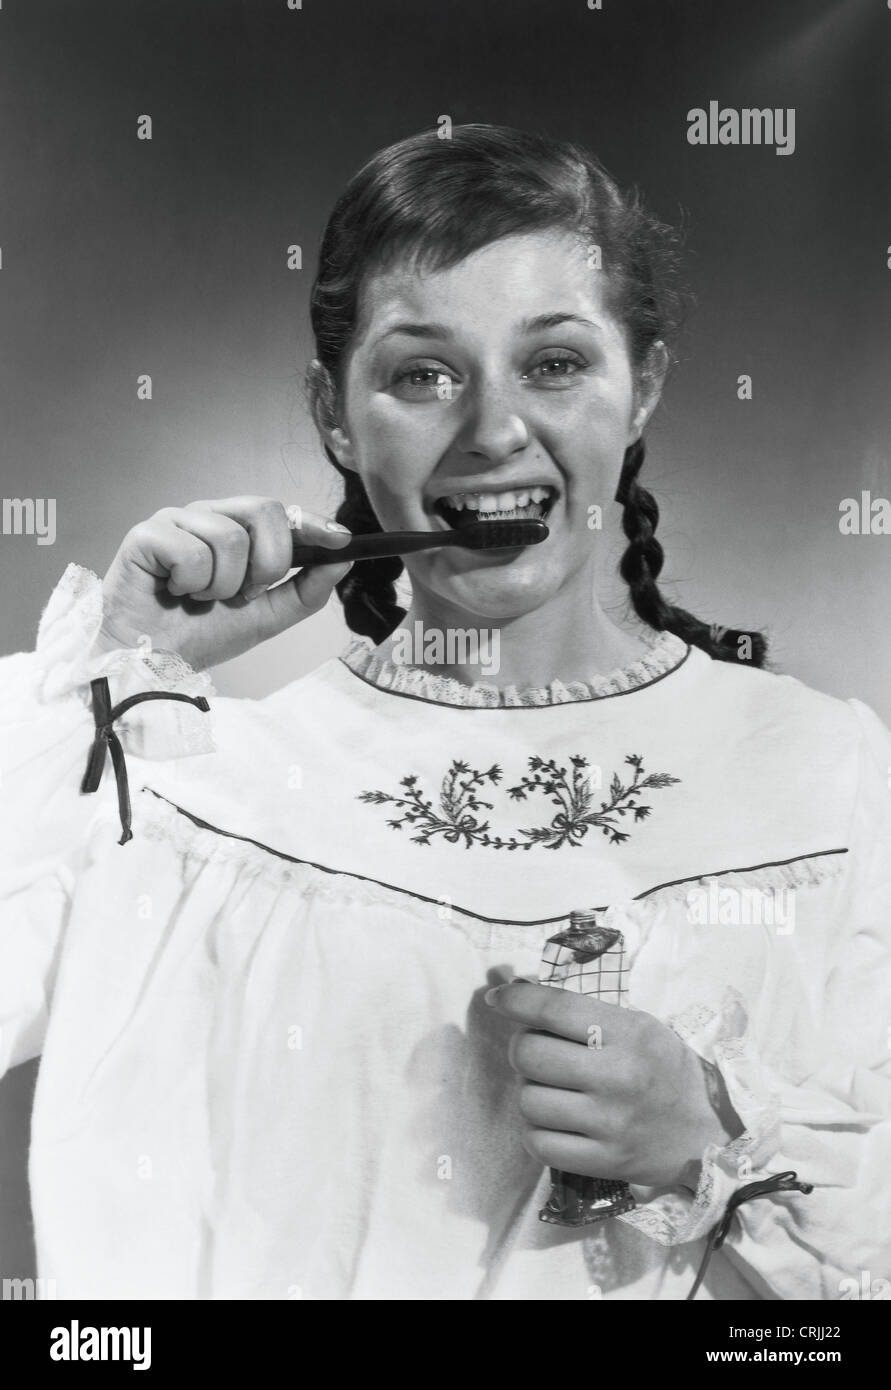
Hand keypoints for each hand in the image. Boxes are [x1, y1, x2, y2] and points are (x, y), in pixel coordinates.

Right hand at [93, 497, 352, 669]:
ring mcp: (176, 521)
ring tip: (200, 598)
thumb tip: (342, 559)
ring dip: (222, 584)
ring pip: (228, 537)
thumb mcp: (266, 617)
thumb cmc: (200, 635)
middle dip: (266, 564)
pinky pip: (191, 551)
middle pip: (263, 510)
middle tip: (242, 594)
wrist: (151, 662)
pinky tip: (175, 592)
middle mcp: (207, 517)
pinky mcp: (146, 533)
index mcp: (235, 530)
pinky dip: (191, 584)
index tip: (340, 540)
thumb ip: (305, 589)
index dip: (312, 523)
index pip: (281, 512)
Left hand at [486, 981, 742, 1189]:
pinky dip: (536, 1131)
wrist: (702, 1133)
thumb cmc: (664, 1070)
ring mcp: (608, 1123)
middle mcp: (617, 1077)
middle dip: (523, 1048)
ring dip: (530, 1092)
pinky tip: (553, 1122)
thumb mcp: (638, 1026)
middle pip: (530, 1054)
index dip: (515, 1000)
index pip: (554, 1007)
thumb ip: (583, 1011)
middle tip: (539, 1053)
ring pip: (528, 1100)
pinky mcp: (602, 1160)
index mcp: (629, 1034)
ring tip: (552, 1090)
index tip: (497, 999)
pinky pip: (538, 1143)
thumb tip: (516, 991)